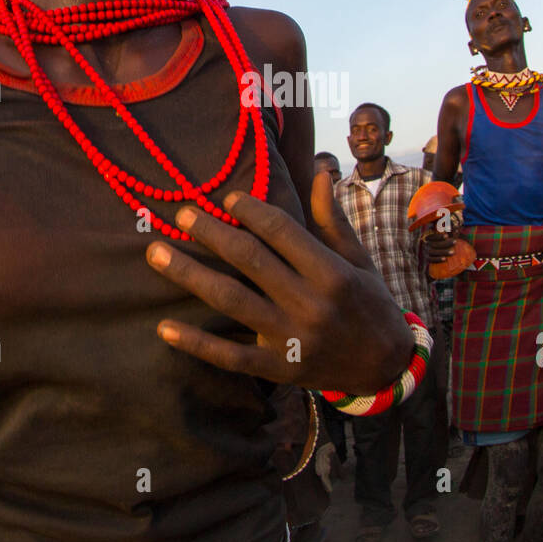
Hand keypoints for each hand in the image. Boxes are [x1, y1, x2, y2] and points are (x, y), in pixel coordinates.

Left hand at [148, 172, 413, 395]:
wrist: (386, 368)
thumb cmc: (370, 304)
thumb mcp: (359, 260)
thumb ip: (332, 220)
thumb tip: (319, 172)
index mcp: (332, 273)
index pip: (282, 232)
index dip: (251, 211)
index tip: (228, 198)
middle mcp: (310, 304)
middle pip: (249, 260)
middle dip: (211, 233)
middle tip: (181, 215)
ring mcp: (292, 339)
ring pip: (231, 301)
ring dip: (189, 275)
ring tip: (155, 253)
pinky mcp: (279, 369)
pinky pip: (229, 357)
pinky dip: (195, 343)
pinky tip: (164, 327)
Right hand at [422, 228, 456, 262]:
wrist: (432, 255)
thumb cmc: (440, 244)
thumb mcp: (443, 237)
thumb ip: (449, 233)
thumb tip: (457, 227)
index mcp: (428, 237)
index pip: (433, 236)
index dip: (439, 236)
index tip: (447, 236)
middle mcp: (426, 244)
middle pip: (435, 244)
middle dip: (446, 243)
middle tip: (455, 242)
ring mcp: (425, 251)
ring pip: (433, 251)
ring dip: (443, 252)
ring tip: (453, 252)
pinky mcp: (427, 259)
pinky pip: (431, 259)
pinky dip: (438, 259)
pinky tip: (445, 259)